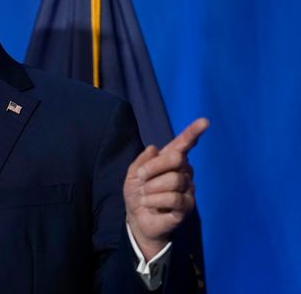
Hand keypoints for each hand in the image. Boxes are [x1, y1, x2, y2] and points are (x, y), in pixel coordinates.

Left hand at [124, 118, 208, 259]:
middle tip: (142, 179)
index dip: (193, 132)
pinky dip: (155, 202)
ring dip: (151, 189)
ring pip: (173, 180)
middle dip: (153, 168)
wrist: (137, 218)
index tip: (204, 121)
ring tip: (146, 196)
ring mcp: (187, 188)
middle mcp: (183, 171)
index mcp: (170, 161)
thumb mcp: (133, 174)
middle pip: (176, 159)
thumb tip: (154, 148)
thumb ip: (142, 160)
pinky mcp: (187, 206)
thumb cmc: (138, 193)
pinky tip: (151, 206)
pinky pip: (174, 198)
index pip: (183, 144)